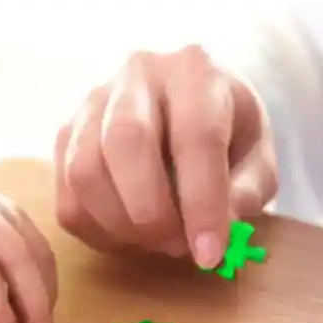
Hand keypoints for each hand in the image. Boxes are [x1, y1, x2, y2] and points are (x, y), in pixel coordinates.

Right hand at [54, 45, 278, 266]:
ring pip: (84, 172)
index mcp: (193, 70)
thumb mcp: (257, 156)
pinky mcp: (65, 136)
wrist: (186, 104)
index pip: (195, 136)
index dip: (202, 202)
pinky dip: (97, 231)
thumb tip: (219, 229)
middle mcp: (135, 75)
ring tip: (156, 242)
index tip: (209, 253)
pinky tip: (129, 235)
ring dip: (120, 225)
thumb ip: (247, 190)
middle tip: (176, 247)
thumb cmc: (228, 132)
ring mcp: (90, 103)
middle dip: (151, 212)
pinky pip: (67, 197)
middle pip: (125, 143)